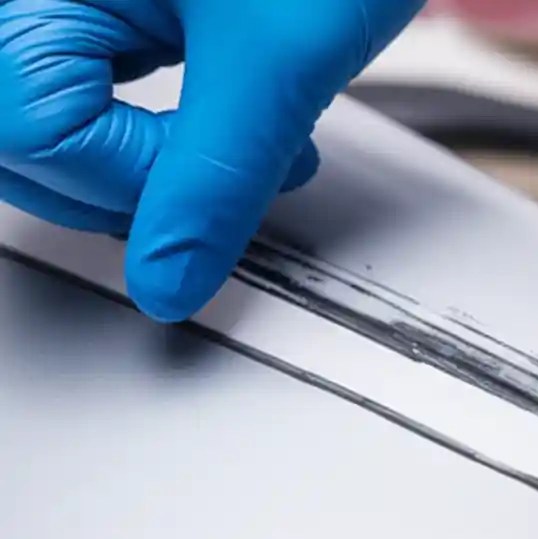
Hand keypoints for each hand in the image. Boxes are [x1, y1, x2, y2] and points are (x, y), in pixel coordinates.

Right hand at [0, 0, 423, 321]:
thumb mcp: (278, 64)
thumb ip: (216, 180)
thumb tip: (167, 279)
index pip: (29, 125)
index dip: (125, 180)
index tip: (214, 187)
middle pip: (25, 130)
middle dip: (130, 182)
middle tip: (224, 188)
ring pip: (59, 118)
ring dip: (150, 164)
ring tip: (250, 154)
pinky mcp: (117, 1)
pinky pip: (99, 85)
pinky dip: (164, 128)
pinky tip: (236, 126)